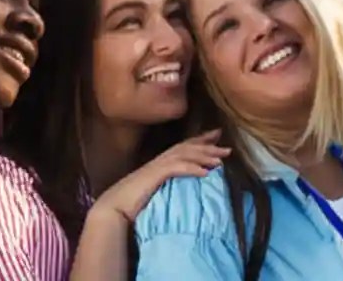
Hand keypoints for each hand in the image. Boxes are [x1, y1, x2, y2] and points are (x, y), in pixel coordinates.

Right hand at [91, 130, 230, 222]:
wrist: (114, 207)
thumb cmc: (131, 202)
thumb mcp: (155, 190)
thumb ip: (168, 184)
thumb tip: (185, 186)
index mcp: (160, 162)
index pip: (184, 146)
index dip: (201, 140)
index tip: (217, 136)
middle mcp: (160, 160)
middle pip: (188, 147)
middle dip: (209, 146)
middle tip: (228, 147)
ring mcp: (157, 166)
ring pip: (185, 155)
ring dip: (205, 156)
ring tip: (221, 160)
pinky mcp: (155, 174)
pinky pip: (177, 168)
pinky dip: (192, 168)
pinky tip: (205, 173)